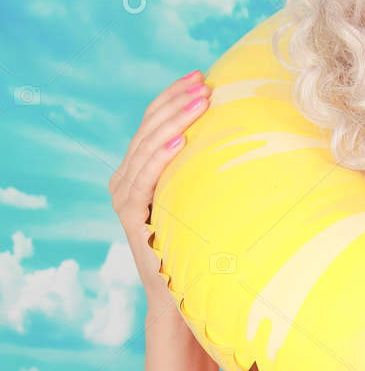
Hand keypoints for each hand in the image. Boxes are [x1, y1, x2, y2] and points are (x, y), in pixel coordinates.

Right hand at [109, 70, 211, 302]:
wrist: (183, 294)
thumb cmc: (200, 245)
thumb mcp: (200, 195)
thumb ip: (201, 167)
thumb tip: (237, 132)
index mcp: (137, 170)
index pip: (153, 122)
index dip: (174, 97)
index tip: (200, 76)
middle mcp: (124, 180)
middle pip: (148, 128)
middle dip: (176, 102)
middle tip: (204, 83)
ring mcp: (123, 196)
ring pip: (146, 147)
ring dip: (173, 120)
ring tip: (199, 101)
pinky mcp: (129, 215)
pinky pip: (143, 178)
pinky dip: (161, 155)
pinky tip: (181, 138)